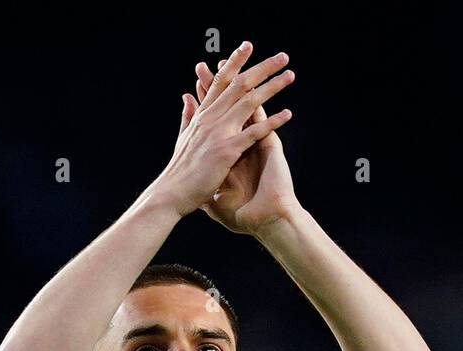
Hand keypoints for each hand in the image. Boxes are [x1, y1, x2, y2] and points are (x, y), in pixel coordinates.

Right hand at [153, 40, 294, 218]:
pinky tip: (288, 113)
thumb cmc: (180, 169)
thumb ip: (188, 114)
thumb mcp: (183, 136)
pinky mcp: (227, 150)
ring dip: (272, 87)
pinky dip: (272, 121)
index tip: (248, 46)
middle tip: (282, 56)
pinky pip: (254, 132)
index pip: (221, 80)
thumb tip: (187, 96)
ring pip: (250, 102)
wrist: (173, 192)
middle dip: (262, 68)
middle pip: (240, 84)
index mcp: (203, 113)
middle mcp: (212, 117)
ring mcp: (220, 132)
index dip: (235, 61)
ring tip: (290, 75)